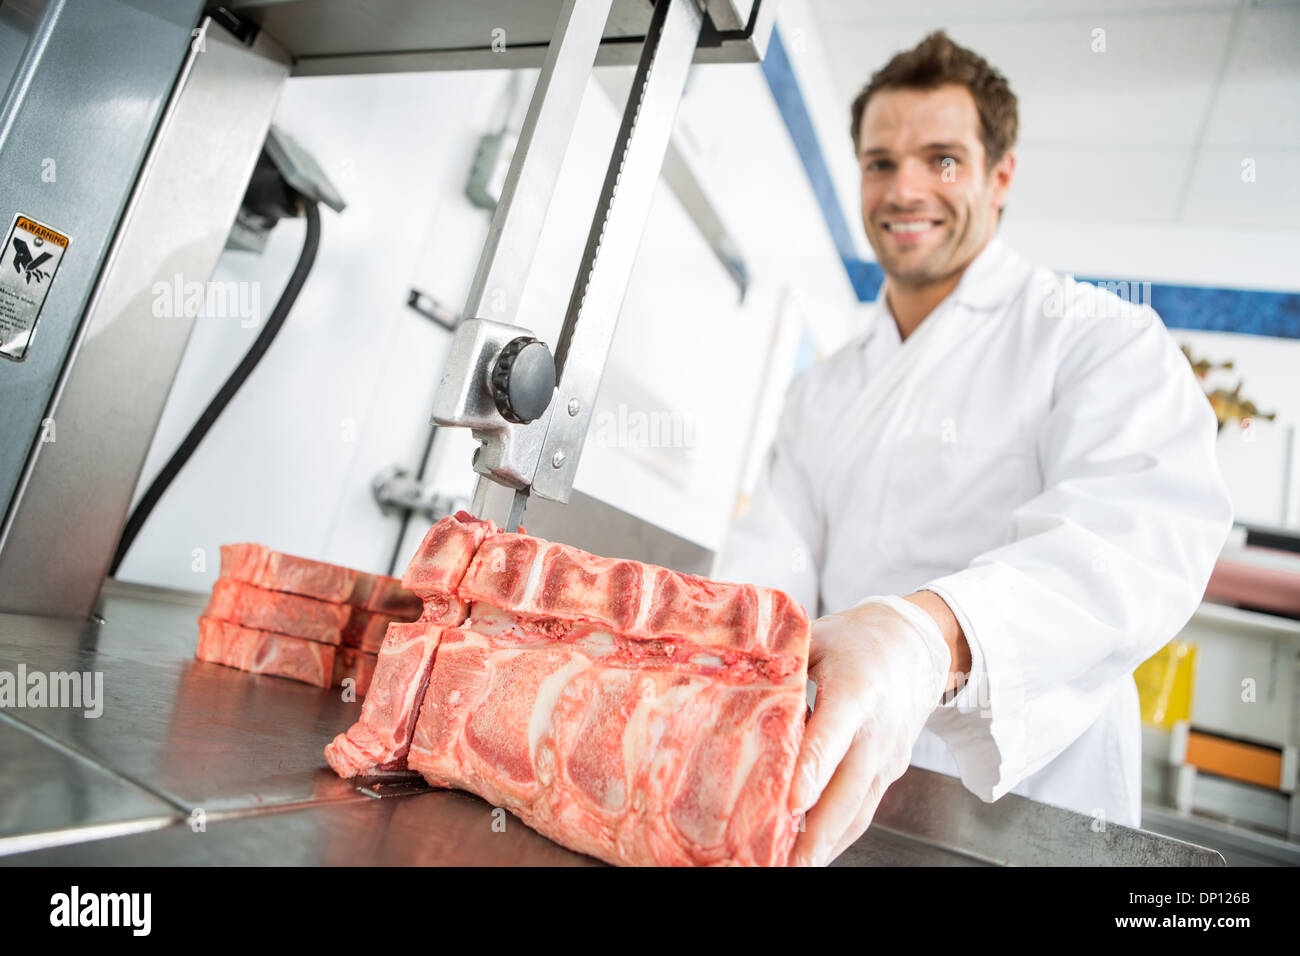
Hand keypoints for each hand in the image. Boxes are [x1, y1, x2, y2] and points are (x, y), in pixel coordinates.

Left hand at [786, 595, 951, 865]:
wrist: (917, 647)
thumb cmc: (859, 640)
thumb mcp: (819, 638)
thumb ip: (779, 664)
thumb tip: (730, 680)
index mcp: (857, 690)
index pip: (833, 735)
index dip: (813, 771)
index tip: (791, 803)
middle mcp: (876, 730)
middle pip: (849, 788)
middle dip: (818, 831)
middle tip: (786, 861)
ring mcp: (887, 756)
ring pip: (858, 809)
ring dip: (827, 843)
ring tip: (792, 866)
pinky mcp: (890, 771)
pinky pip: (863, 808)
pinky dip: (839, 833)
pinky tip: (811, 850)